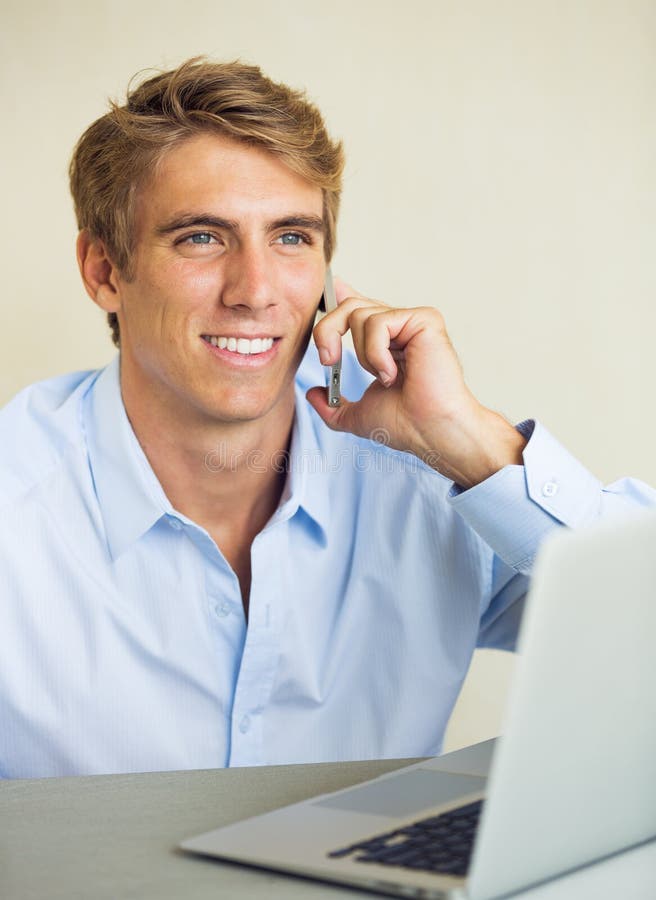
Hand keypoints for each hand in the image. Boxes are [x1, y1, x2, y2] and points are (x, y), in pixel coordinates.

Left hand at [306, 280, 525, 487]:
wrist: (429, 432)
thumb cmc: (406, 425)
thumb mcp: (357, 415)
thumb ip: (332, 406)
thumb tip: (311, 394)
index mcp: (387, 342)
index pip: (360, 307)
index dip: (343, 294)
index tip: (331, 288)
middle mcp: (400, 328)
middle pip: (349, 306)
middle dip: (328, 331)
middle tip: (327, 360)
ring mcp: (413, 322)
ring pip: (359, 314)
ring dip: (362, 354)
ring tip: (385, 377)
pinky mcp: (424, 320)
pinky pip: (379, 323)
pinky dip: (376, 353)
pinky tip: (393, 374)